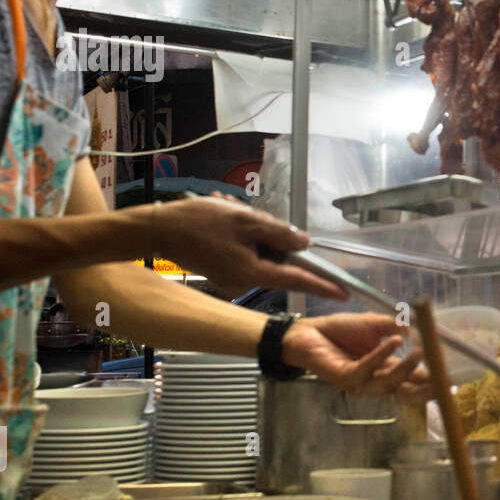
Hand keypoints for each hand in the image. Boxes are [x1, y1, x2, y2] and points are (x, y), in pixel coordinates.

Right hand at [149, 195, 347, 300]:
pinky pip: (242, 251)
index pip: (296, 279)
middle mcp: (243, 281)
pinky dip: (236, 232)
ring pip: (258, 250)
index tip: (343, 292)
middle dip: (268, 233)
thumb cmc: (198, 222)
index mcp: (252, 273)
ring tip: (225, 207)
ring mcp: (232, 277)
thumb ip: (279, 234)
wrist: (156, 228)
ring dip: (248, 227)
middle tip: (244, 211)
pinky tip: (220, 212)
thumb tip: (304, 244)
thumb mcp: (245, 221)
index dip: (322, 284)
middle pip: (276, 259)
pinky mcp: (222, 270)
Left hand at [282, 312, 430, 403]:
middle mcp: (378, 380)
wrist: (309, 331)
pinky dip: (382, 355)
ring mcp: (362, 383)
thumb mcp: (374, 323)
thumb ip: (394, 326)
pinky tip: (394, 341)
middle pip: (407, 392)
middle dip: (425, 387)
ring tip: (419, 351)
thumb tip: (416, 328)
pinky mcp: (346, 378)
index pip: (416, 381)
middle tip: (442, 379)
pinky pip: (368, 369)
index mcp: (388, 369)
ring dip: (406, 368)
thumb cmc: (341, 329)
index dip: (433, 381)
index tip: (451, 378)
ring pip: (389, 383)